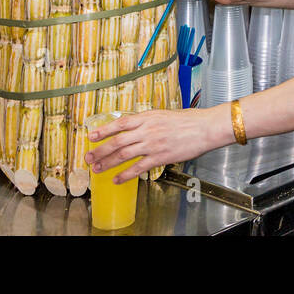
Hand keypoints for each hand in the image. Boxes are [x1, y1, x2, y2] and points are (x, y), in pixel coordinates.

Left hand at [87, 107, 225, 181]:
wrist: (204, 128)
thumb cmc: (188, 120)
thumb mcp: (164, 114)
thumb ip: (148, 121)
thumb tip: (134, 127)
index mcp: (148, 117)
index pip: (120, 123)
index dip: (104, 130)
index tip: (91, 136)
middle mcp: (147, 130)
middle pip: (117, 141)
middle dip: (100, 150)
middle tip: (88, 157)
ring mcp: (152, 144)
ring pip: (123, 155)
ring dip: (107, 162)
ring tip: (97, 168)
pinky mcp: (160, 157)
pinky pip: (138, 168)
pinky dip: (125, 174)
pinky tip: (117, 179)